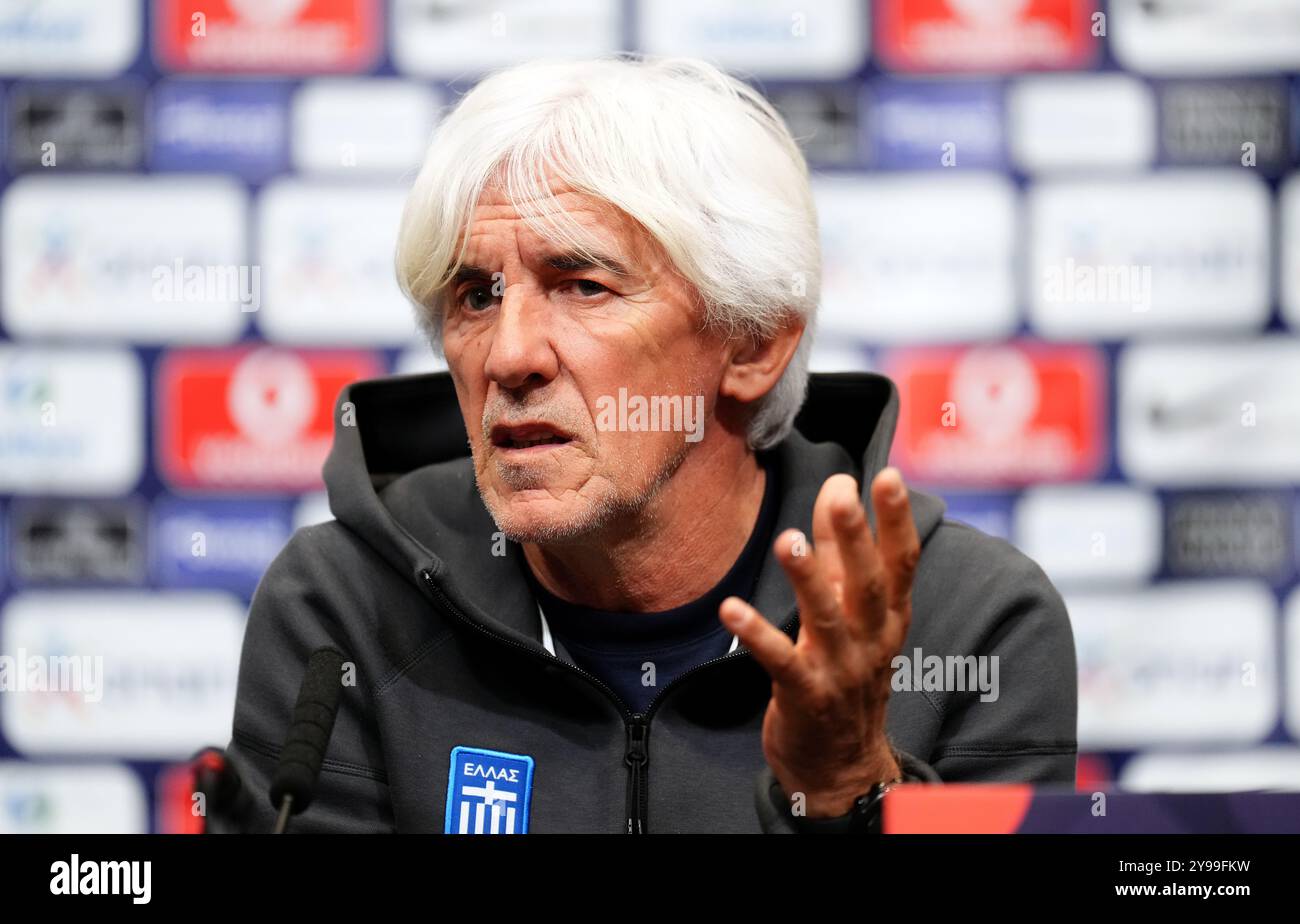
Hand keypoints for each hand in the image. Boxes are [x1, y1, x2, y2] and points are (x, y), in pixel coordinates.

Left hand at [719, 466, 919, 817]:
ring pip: (825, 619)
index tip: (887, 477)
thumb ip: (839, 552)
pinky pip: (780, 662)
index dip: (896, 521)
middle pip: (868, 585)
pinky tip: (731, 608)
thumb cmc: (844, 677)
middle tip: (842, 495)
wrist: (841, 768)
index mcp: (886, 619)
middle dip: (856, 540)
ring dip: (807, 580)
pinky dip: (756, 635)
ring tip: (788, 540)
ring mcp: (839, 671)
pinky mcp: (805, 697)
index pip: (901, 564)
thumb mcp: (851, 615)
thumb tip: (837, 486)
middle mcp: (869, 642)